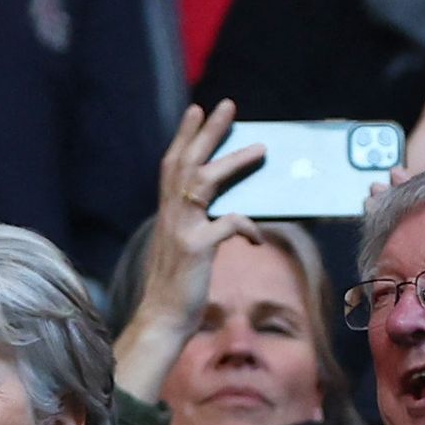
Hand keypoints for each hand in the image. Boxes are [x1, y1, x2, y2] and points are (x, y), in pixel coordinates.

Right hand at [113, 100, 263, 402]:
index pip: (173, 164)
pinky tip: (257, 238)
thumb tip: (223, 213)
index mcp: (168, 213)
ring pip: (204, 182)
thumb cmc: (179, 286)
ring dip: (233, 162)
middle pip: (186, 161)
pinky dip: (247, 227)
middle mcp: (170, 215)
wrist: (164, 319)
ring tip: (260, 149)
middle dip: (207, 132)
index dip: (185, 136)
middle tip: (226, 105)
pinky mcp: (196, 249)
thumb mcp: (186, 248)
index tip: (197, 110)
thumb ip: (197, 225)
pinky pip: (228, 225)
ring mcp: (182, 230)